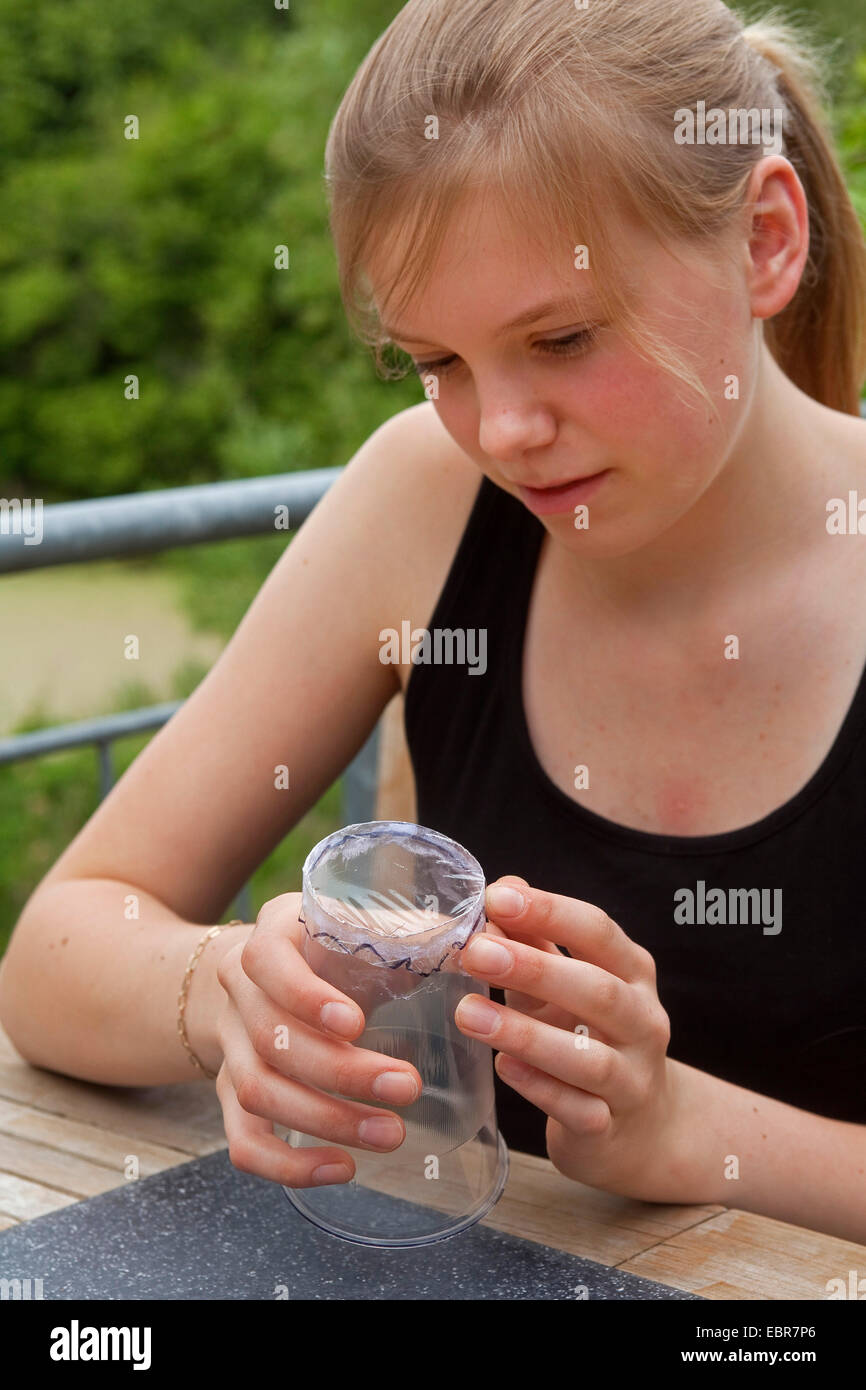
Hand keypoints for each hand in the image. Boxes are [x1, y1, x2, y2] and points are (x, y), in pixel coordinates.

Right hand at [214, 892, 421, 1188]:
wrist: (259, 976)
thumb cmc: (328, 947)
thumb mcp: (358, 924)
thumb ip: (409, 931)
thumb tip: (483, 942)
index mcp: (269, 936)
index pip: (267, 961)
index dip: (306, 996)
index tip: (358, 1023)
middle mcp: (239, 992)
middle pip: (270, 1039)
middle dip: (341, 1072)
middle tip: (407, 1088)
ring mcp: (230, 1046)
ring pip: (257, 1092)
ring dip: (325, 1120)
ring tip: (391, 1134)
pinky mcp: (230, 1094)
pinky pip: (243, 1141)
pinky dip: (288, 1164)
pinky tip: (342, 1168)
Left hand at [454, 876, 690, 1201]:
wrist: (641, 1127)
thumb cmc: (590, 1036)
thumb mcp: (566, 983)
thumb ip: (536, 941)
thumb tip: (501, 892)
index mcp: (633, 974)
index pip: (598, 933)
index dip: (550, 912)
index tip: (498, 896)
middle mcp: (643, 1023)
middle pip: (598, 991)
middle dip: (535, 969)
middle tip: (476, 952)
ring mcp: (633, 1080)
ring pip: (588, 1058)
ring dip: (526, 1034)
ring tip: (469, 1013)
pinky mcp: (610, 1129)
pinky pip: (578, 1110)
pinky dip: (540, 1089)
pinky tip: (503, 1067)